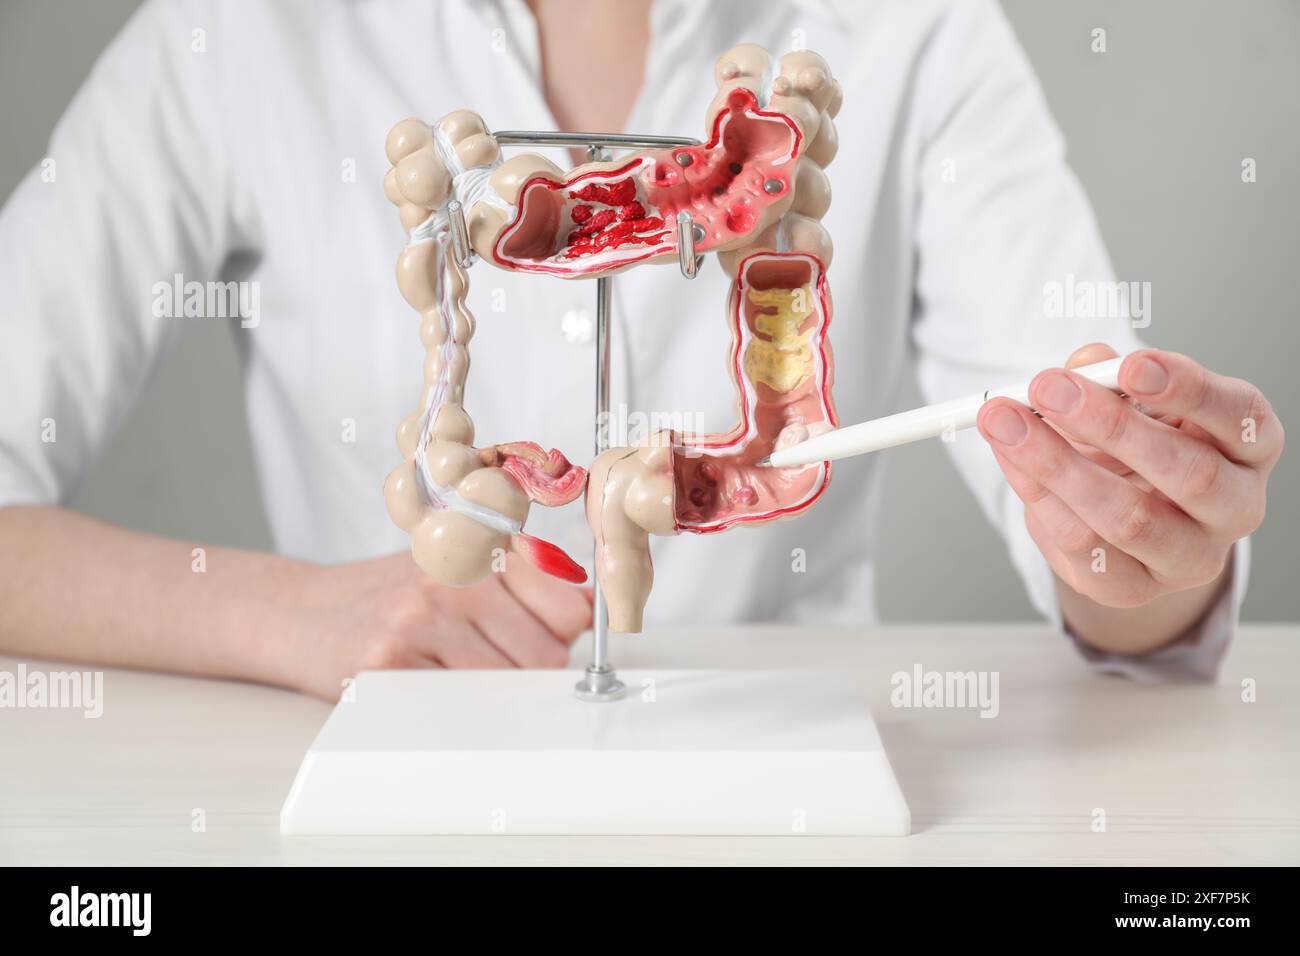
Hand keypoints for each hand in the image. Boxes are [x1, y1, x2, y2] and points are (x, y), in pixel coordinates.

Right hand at [279, 551, 592, 699]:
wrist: (301, 612)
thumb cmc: (390, 595)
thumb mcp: (459, 568)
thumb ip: (527, 583)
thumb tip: (595, 609)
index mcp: (480, 546)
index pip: (570, 608)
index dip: (565, 636)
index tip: (550, 642)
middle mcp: (454, 575)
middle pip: (546, 655)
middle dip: (532, 672)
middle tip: (496, 664)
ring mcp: (421, 618)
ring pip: (508, 684)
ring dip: (496, 695)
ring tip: (459, 674)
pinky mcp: (391, 662)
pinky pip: (459, 705)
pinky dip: (457, 709)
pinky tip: (430, 686)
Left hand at [977, 344, 1282, 616]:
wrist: (1121, 514)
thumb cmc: (1136, 442)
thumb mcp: (1131, 399)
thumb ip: (1109, 376)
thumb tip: (1082, 363)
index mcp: (1249, 445)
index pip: (1239, 416)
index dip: (1187, 390)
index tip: (1130, 366)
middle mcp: (1235, 505)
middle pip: (1190, 474)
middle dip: (1111, 425)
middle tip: (1047, 387)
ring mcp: (1190, 556)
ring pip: (1128, 518)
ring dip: (1056, 464)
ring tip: (1004, 421)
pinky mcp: (1134, 588)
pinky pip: (1083, 547)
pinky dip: (1038, 496)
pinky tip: (1009, 458)